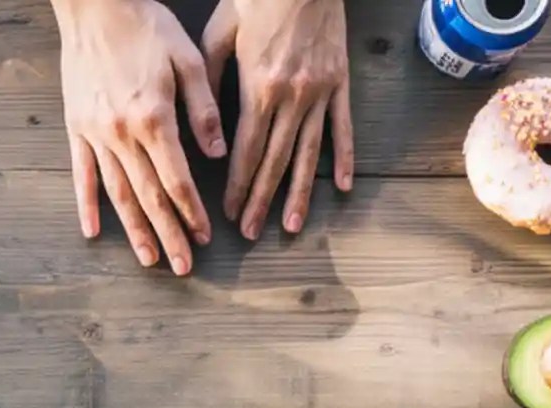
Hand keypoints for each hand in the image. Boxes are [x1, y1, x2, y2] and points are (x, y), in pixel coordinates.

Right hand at [54, 0, 225, 275]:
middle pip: (149, 196)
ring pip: (117, 194)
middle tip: (183, 267)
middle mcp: (123, 134)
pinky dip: (86, 205)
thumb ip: (205, 110)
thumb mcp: (187, 59)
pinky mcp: (76, 128)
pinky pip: (81, 174)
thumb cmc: (145, 25)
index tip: (205, 237)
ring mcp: (95, 134)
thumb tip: (218, 155)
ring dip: (134, 230)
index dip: (192, 213)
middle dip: (168, 235)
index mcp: (155, 118)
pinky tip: (92, 232)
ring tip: (148, 260)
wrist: (94, 4)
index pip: (177, 180)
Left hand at [203, 0, 353, 239]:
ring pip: (308, 153)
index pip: (245, 150)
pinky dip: (345, 159)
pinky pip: (343, 128)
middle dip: (260, 199)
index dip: (237, 185)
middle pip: (274, 160)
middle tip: (251, 232)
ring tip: (291, 224)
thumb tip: (204, 124)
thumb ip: (211, 80)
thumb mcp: (219, 31)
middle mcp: (292, 96)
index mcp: (259, 86)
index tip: (230, 212)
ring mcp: (320, 92)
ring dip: (299, 192)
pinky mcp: (340, 83)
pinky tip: (343, 187)